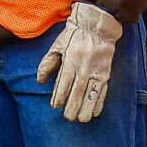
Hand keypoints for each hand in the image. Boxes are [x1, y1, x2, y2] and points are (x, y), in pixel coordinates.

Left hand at [34, 0, 121, 121]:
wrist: (97, 27)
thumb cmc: (73, 36)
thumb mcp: (57, 46)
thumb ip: (48, 63)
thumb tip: (40, 81)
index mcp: (70, 60)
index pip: (64, 82)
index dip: (59, 96)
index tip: (55, 106)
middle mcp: (84, 67)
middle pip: (78, 91)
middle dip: (73, 106)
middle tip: (68, 118)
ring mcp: (97, 71)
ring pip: (92, 93)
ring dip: (87, 108)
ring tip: (82, 120)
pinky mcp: (106, 73)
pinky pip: (103, 91)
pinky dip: (99, 102)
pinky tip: (95, 112)